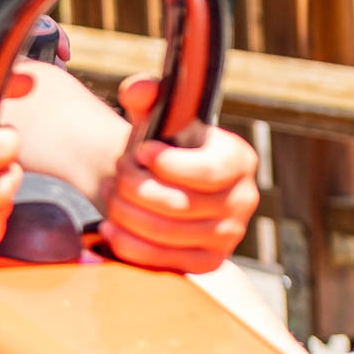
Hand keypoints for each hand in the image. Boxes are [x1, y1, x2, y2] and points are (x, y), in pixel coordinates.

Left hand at [100, 75, 258, 272]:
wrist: (153, 182)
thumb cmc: (157, 145)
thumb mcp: (152, 114)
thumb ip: (145, 94)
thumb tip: (139, 90)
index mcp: (239, 159)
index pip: (208, 171)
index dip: (167, 164)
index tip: (140, 152)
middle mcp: (243, 199)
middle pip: (180, 204)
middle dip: (135, 186)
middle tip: (118, 171)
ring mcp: (229, 235)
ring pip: (166, 232)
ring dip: (127, 212)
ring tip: (113, 194)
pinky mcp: (208, 262)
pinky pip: (165, 260)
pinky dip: (130, 245)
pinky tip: (110, 227)